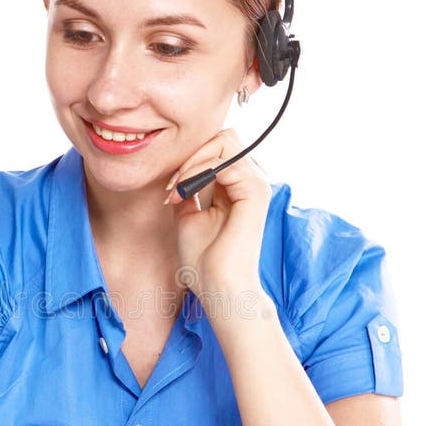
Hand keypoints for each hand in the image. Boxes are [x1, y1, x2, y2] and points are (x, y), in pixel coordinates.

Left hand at [165, 128, 270, 297]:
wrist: (219, 288)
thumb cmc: (205, 262)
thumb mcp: (188, 217)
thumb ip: (187, 191)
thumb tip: (177, 173)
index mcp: (238, 187)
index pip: (218, 148)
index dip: (191, 159)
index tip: (170, 189)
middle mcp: (251, 181)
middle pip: (225, 137)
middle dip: (191, 155)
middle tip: (172, 186)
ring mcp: (256, 183)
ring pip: (224, 141)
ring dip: (191, 162)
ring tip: (176, 191)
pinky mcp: (255, 190)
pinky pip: (223, 160)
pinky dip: (197, 170)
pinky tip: (183, 194)